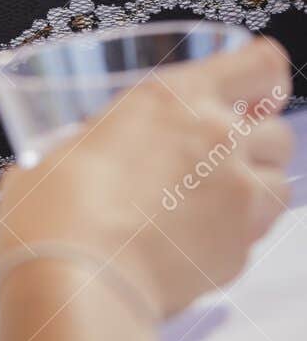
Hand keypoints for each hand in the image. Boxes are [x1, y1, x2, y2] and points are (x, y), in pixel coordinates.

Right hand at [0, 35, 293, 320]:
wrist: (77, 275)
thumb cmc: (59, 203)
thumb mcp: (77, 139)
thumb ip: (112, 135)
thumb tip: (100, 150)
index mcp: (176, 96)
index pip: (260, 65)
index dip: (265, 77)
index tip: (258, 87)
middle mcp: (219, 139)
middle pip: (279, 131)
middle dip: (257, 142)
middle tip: (221, 155)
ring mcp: (238, 197)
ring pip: (280, 185)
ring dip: (255, 188)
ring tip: (212, 202)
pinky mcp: (240, 251)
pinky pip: (254, 236)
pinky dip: (234, 235)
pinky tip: (193, 241)